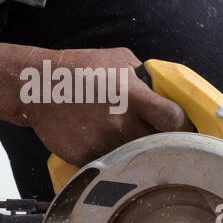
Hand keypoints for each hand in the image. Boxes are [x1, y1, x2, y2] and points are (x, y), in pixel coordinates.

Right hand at [19, 47, 187, 166]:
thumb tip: (165, 90)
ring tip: (130, 139)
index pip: (173, 119)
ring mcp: (103, 142)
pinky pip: (112, 163)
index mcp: (133, 95)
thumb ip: (144, 76)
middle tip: (159, 137)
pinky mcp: (87, 156)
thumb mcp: (118, 59)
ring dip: (138, 151)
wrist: (40, 88)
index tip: (181, 127)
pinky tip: (107, 144)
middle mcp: (120, 121)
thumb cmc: (81, 68)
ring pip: (135, 156)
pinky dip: (115, 158)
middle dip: (161, 140)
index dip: (182, 126)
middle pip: (157, 143)